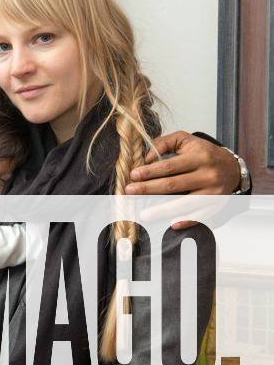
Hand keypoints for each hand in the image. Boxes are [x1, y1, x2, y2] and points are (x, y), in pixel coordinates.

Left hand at [125, 131, 240, 229]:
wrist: (232, 167)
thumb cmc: (204, 153)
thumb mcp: (186, 140)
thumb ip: (164, 143)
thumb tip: (146, 158)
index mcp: (199, 156)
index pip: (170, 166)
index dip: (150, 172)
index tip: (133, 175)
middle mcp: (207, 175)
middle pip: (173, 185)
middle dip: (149, 189)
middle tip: (131, 192)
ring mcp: (213, 192)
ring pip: (184, 204)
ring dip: (162, 210)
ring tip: (144, 214)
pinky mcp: (217, 205)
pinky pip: (200, 216)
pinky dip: (186, 221)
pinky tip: (171, 224)